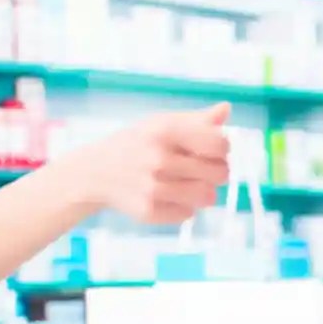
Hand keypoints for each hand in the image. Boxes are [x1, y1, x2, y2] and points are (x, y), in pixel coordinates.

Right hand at [82, 103, 231, 224]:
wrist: (96, 172)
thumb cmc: (136, 144)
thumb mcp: (161, 123)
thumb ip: (196, 120)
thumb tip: (226, 109)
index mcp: (165, 130)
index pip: (219, 144)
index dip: (222, 149)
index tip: (214, 151)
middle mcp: (159, 159)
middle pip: (219, 173)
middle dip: (217, 172)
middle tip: (204, 170)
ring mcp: (153, 187)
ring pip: (207, 197)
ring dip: (204, 192)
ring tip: (190, 184)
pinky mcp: (149, 211)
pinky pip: (188, 214)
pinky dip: (183, 207)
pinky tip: (169, 196)